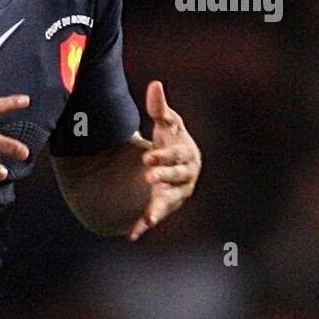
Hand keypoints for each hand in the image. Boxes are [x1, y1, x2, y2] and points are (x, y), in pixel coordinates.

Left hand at [129, 81, 201, 241]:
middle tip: (148, 175)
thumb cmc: (171, 140)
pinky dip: (144, 226)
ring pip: (168, 202)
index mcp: (186, 154)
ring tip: (147, 217)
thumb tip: (154, 84)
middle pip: (176, 177)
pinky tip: (132, 235)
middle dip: (163, 176)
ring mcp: (176, 193)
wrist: (176, 165)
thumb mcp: (166, 125)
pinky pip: (155, 218)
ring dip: (158, 208)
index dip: (164, 157)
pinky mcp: (164, 207)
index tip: (146, 157)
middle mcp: (185, 176)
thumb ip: (159, 108)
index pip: (177, 155)